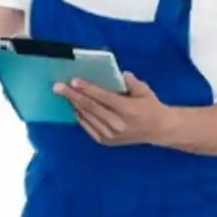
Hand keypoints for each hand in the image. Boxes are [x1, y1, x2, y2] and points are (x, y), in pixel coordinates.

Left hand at [54, 73, 176, 146]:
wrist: (158, 130)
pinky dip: (80, 117)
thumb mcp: (145, 91)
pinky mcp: (107, 141)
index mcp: (128, 109)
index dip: (87, 88)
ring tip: (64, 95)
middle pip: (91, 107)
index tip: (73, 81)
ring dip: (74, 105)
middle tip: (57, 87)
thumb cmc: (150, 107)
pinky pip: (89, 128)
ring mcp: (111, 134)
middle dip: (72, 95)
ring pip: (88, 117)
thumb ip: (132, 82)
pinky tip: (74, 108)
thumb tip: (120, 74)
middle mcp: (117, 123)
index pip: (103, 97)